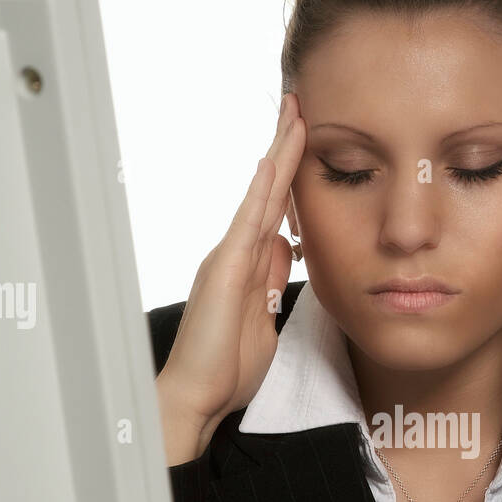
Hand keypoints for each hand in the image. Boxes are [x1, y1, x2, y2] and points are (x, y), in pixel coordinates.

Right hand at [159, 92, 306, 429]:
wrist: (196, 395)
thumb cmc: (226, 367)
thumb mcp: (265, 319)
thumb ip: (272, 283)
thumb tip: (286, 250)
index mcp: (247, 265)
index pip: (274, 209)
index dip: (290, 174)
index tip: (305, 140)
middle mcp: (235, 253)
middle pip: (267, 191)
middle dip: (285, 148)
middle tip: (300, 106)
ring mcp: (228, 258)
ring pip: (259, 196)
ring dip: (278, 156)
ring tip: (295, 116)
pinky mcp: (224, 270)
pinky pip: (246, 222)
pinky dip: (260, 192)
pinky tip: (273, 163)